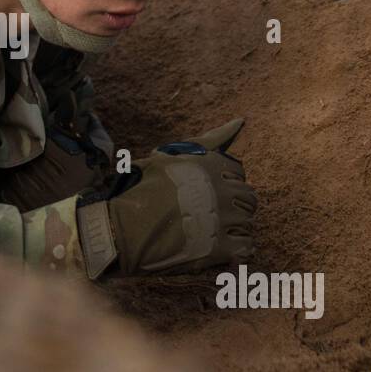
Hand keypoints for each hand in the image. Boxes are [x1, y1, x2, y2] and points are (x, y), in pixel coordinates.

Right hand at [76, 118, 256, 277]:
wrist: (123, 229)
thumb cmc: (142, 191)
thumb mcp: (170, 157)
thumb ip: (211, 139)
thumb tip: (242, 120)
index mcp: (213, 166)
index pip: (239, 174)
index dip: (223, 185)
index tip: (203, 195)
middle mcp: (223, 190)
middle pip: (248, 199)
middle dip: (230, 207)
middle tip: (204, 216)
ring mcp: (223, 220)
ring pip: (247, 224)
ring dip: (231, 229)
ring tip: (205, 233)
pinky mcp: (221, 248)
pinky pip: (245, 248)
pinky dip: (235, 251)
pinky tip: (216, 249)